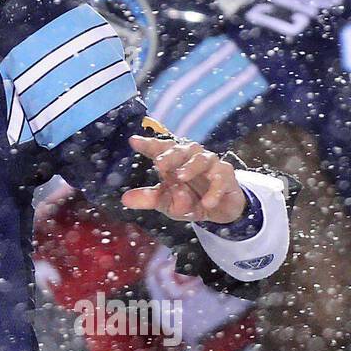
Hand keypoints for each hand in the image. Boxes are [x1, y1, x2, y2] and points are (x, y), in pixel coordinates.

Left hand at [121, 135, 246, 223]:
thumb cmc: (189, 199)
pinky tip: (207, 203)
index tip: (133, 141)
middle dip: (170, 155)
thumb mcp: (166, 202)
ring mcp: (210, 164)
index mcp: (173, 161)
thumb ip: (148, 199)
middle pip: (181, 149)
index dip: (147, 144)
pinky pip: (221, 180)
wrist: (218, 209)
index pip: (159, 149)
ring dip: (190, 167)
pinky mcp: (226, 175)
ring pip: (202, 159)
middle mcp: (191, 157)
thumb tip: (125, 200)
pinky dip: (214, 191)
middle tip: (159, 164)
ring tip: (180, 178)